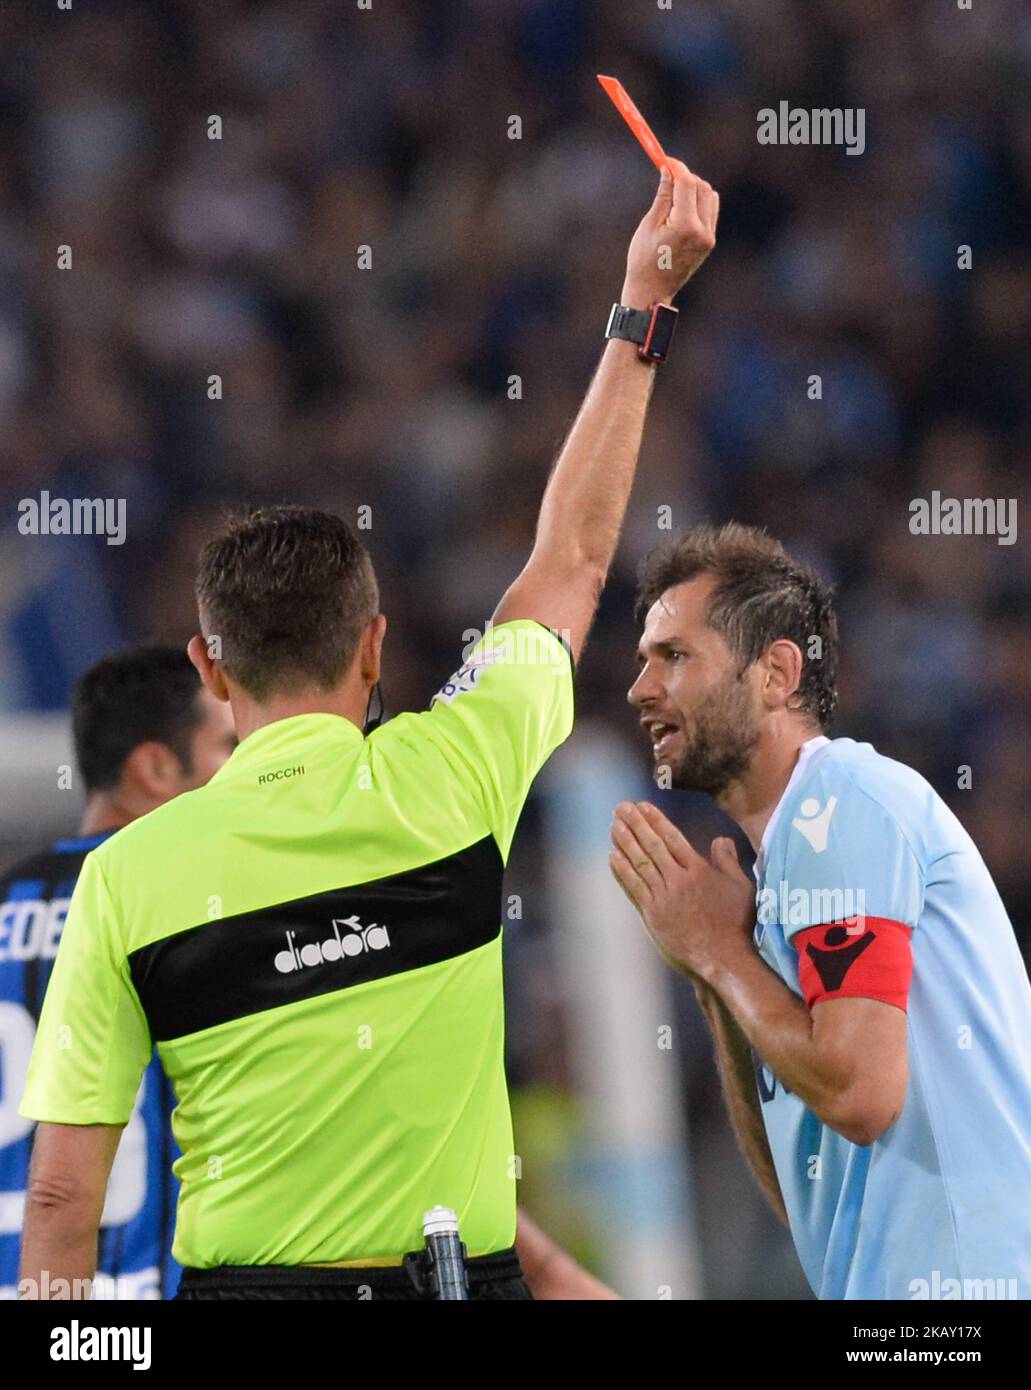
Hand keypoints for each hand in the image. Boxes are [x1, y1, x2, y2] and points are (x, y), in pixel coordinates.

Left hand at [609, 801, 754, 982]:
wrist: (725, 958)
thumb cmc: (738, 924)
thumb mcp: (741, 887)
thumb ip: (728, 861)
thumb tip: (721, 839)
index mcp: (699, 870)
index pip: (672, 838)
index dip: (655, 820)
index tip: (642, 806)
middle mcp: (679, 880)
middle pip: (652, 846)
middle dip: (635, 824)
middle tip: (620, 808)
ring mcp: (664, 898)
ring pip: (640, 864)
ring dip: (625, 843)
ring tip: (614, 826)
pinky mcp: (653, 915)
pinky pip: (634, 888)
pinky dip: (622, 871)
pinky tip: (613, 856)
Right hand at [621, 158, 718, 307]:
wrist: (652, 292)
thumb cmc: (643, 260)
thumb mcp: (648, 225)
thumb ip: (662, 195)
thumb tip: (668, 170)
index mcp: (685, 225)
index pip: (687, 183)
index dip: (677, 168)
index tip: (665, 160)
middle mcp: (702, 230)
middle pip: (701, 187)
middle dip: (685, 177)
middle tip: (668, 176)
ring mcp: (708, 237)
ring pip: (709, 197)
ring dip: (694, 189)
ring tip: (674, 195)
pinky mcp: (709, 242)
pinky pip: (710, 211)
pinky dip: (699, 203)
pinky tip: (682, 208)